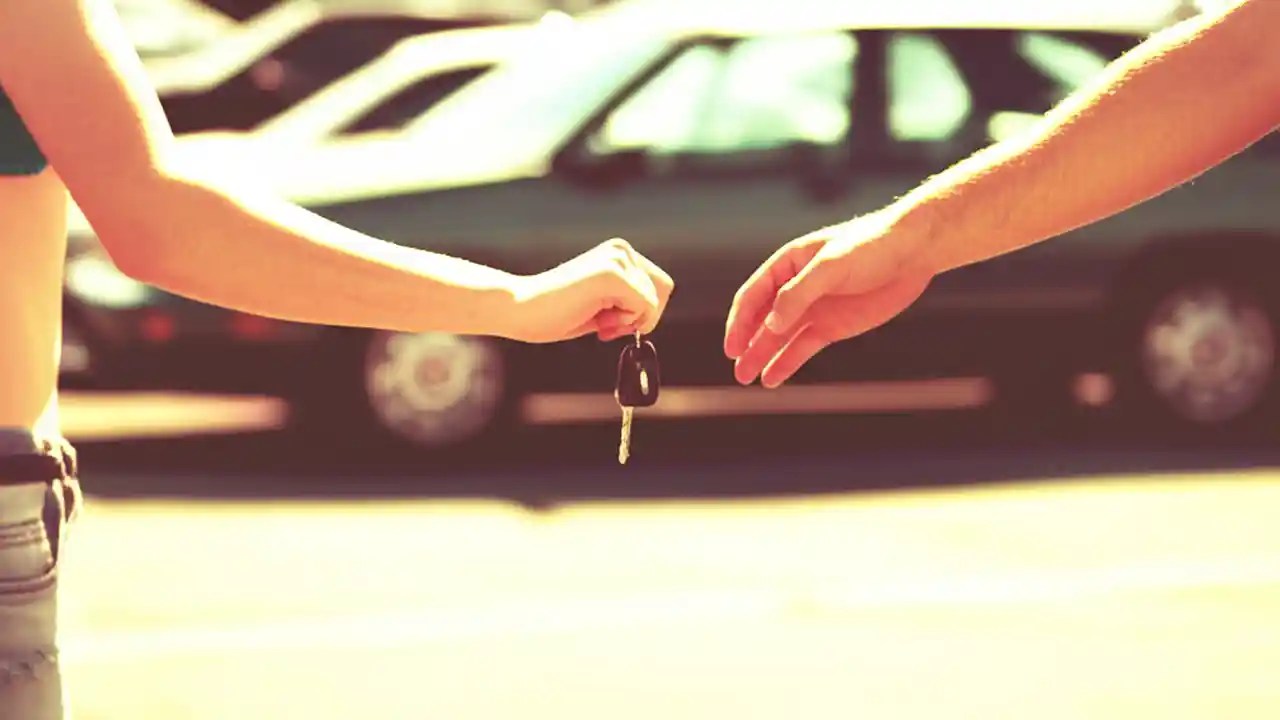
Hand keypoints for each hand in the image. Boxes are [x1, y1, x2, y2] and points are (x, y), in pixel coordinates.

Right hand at [506, 238, 674, 343]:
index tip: (614, 324)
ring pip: (652, 302)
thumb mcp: (602, 305)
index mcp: (618, 253)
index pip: (659, 285)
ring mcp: (616, 259)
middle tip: (607, 328)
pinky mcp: (611, 274)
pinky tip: (599, 323)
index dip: (644, 312)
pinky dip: (625, 323)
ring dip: (628, 322)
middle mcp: (621, 250)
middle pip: (663, 291)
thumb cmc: (555, 313)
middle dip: (641, 317)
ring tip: (598, 323)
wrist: (521, 310)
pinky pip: (644, 307)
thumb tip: (654, 311)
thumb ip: (627, 301)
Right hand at [724, 211, 934, 387]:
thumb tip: (771, 325)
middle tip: (737, 370)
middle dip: (747, 344)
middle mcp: (796, 289)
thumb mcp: (830, 265)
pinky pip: (803, 347)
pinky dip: (787, 363)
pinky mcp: (832, 326)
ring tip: (746, 379)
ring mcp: (814, 309)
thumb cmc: (870, 246)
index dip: (739, 322)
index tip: (732, 347)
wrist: (912, 252)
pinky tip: (773, 379)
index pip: (753, 296)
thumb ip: (798, 294)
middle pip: (762, 320)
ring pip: (779, 338)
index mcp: (788, 265)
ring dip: (762, 357)